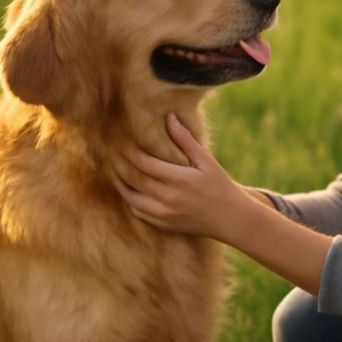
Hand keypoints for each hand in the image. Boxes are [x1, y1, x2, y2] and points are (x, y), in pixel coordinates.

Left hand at [114, 113, 252, 241]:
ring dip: (121, 185)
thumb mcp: (206, 160)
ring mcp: (165, 213)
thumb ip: (185, 140)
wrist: (230, 218)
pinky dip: (131, 201)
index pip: (144, 163)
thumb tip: (169, 118)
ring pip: (132, 199)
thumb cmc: (220, 185)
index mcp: (179, 179)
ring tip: (115, 172)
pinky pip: (139, 213)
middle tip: (111, 154)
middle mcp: (168, 197)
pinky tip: (130, 191)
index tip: (121, 142)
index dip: (130, 152)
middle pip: (134, 180)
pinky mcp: (164, 224)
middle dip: (120, 165)